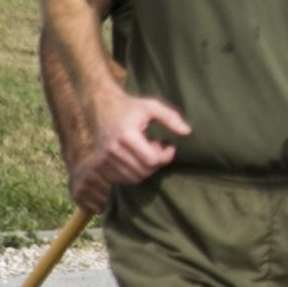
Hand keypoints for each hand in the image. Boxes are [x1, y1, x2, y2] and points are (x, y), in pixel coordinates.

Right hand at [71, 88, 186, 212]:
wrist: (101, 106)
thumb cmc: (130, 107)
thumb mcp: (152, 106)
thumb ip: (170, 118)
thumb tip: (187, 132)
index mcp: (127, 135)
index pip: (152, 160)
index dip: (166, 156)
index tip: (170, 145)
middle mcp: (113, 149)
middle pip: (144, 171)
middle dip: (157, 163)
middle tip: (157, 147)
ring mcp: (104, 158)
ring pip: (134, 178)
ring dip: (146, 169)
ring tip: (147, 152)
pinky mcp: (100, 163)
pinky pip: (122, 180)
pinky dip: (134, 174)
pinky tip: (136, 159)